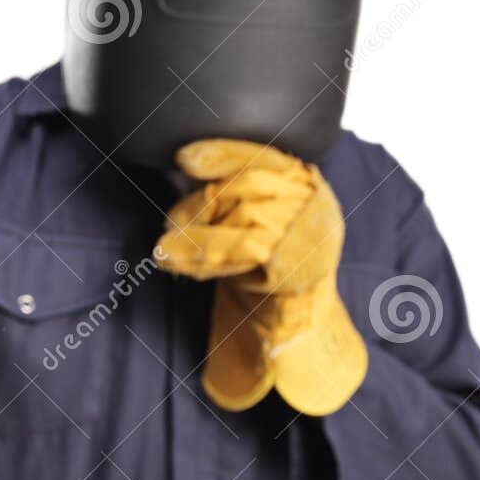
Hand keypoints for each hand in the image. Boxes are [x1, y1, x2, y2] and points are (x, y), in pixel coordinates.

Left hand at [156, 139, 365, 414]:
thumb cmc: (267, 271)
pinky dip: (204, 254)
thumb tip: (180, 170)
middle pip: (246, 185)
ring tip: (165, 250)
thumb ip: (230, 198)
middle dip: (199, 203)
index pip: (262, 155)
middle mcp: (314, 202)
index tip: (183, 158)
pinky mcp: (296, 264)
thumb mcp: (252, 225)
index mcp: (305, 184)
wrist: (297, 325)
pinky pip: (243, 247)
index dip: (221, 153)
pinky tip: (176, 262)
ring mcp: (311, 232)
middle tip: (168, 226)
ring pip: (242, 215)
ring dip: (195, 234)